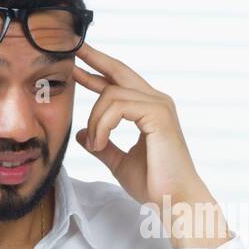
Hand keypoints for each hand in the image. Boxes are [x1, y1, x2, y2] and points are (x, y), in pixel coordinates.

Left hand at [72, 43, 230, 247]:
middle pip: (119, 71)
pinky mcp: (158, 115)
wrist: (174, 200)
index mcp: (150, 110)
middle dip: (94, 58)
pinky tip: (100, 143)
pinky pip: (118, 106)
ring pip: (111, 94)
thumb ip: (103, 146)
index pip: (120, 82)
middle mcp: (156, 102)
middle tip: (74, 49)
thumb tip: (82, 134)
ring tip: (96, 144)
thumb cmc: (155, 184)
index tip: (76, 66)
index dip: (97, 71)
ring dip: (95, 120)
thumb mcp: (120, 162)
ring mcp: (159, 105)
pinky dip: (103, 125)